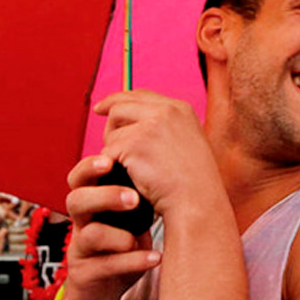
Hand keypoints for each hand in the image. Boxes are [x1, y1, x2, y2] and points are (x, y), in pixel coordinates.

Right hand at [63, 155, 162, 299]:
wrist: (101, 294)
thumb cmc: (119, 248)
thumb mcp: (129, 219)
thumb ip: (139, 195)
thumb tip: (173, 162)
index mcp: (90, 204)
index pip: (81, 178)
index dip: (91, 167)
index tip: (111, 159)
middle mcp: (81, 224)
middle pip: (77, 200)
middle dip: (104, 196)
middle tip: (132, 198)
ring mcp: (81, 251)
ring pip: (90, 235)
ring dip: (118, 234)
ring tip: (140, 236)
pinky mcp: (87, 275)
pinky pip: (106, 266)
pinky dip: (134, 262)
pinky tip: (156, 258)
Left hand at [92, 90, 224, 218]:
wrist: (197, 204)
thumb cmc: (193, 185)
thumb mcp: (186, 146)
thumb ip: (164, 129)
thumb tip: (132, 123)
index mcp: (180, 109)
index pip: (140, 95)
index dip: (118, 101)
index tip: (102, 109)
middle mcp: (167, 111)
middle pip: (120, 105)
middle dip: (109, 125)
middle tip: (108, 145)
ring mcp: (151, 125)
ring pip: (112, 130)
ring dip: (114, 150)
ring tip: (129, 169)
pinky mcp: (134, 143)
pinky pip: (108, 150)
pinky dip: (112, 166)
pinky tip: (126, 177)